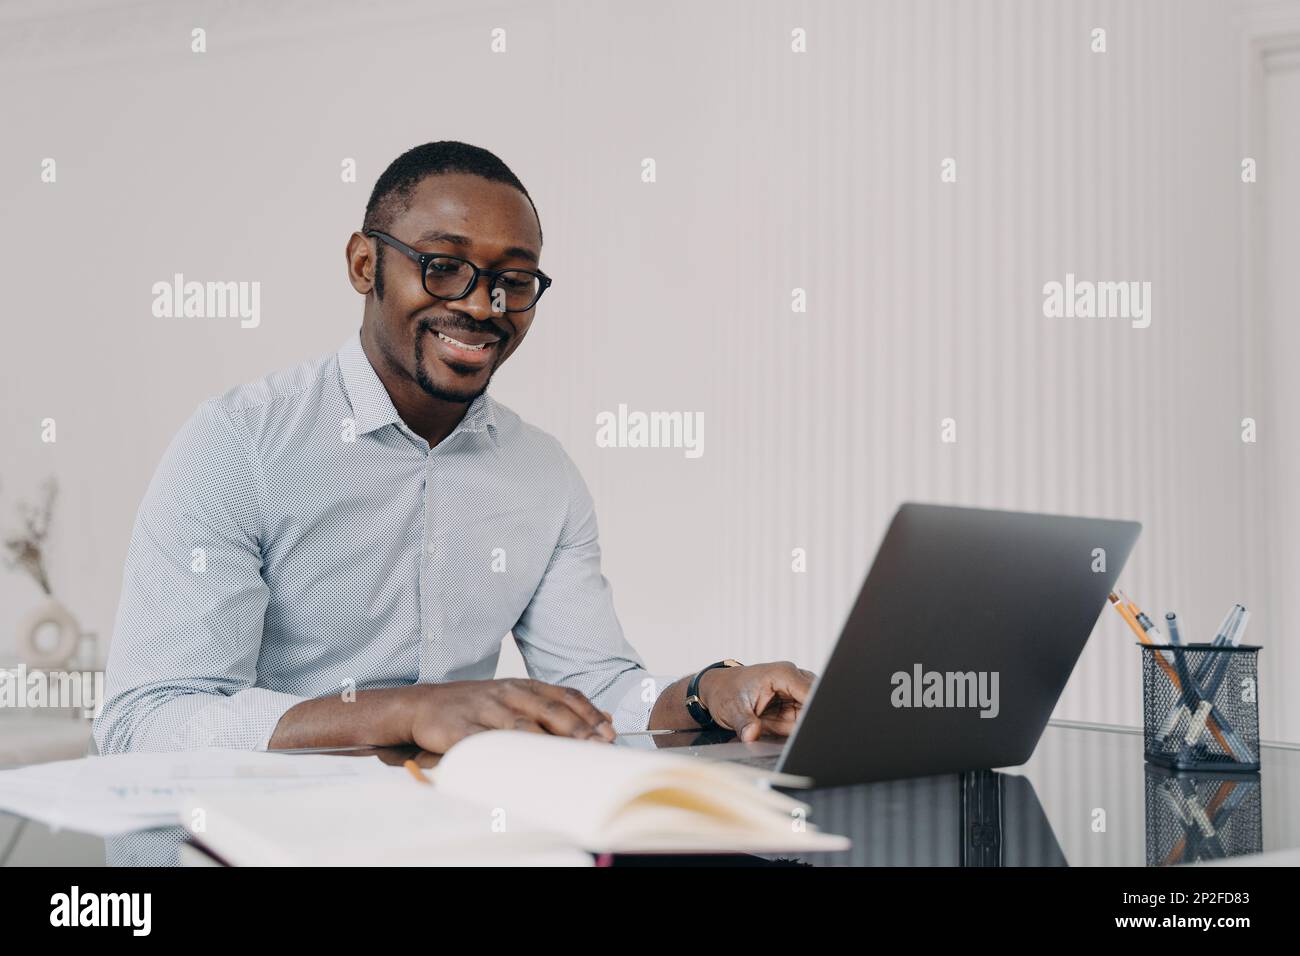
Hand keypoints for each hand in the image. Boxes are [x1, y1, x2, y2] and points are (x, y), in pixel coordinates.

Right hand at [405, 679, 615, 753]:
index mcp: (524, 686)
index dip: (589, 713)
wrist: (424, 704)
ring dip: (549, 743)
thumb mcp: (517, 697)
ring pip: (522, 727)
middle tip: (600, 746)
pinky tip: (521, 767)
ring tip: (570, 759)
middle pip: (549, 711)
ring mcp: (484, 711)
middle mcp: (508, 695)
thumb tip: (603, 719)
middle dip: (578, 729)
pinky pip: (486, 745)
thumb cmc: (477, 705)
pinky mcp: (461, 730)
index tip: (609, 732)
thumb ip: (556, 706)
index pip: (565, 696)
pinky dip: (504, 755)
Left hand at [698, 661, 816, 741]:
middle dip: (810, 722)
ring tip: (777, 731)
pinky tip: (779, 731)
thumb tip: (752, 735)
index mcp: (784, 674)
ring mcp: (796, 693)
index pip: (812, 694)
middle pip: (818, 704)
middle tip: (791, 735)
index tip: (811, 730)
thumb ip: (745, 723)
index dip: (815, 713)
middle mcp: (795, 680)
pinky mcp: (795, 706)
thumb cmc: (726, 692)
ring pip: (812, 716)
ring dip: (801, 728)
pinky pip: (803, 722)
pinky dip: (795, 731)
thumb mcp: (732, 709)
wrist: (719, 690)